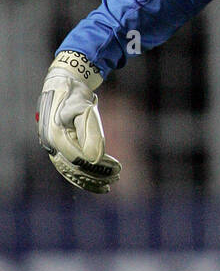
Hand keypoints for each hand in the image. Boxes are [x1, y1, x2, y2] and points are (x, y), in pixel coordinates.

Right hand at [37, 51, 120, 192]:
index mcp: (55, 135)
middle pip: (74, 168)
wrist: (64, 85)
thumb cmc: (76, 95)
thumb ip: (91, 133)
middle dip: (97, 176)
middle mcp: (50, 144)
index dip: (99, 167)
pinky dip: (82, 176)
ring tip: (108, 185)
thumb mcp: (86, 110)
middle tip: (117, 177)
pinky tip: (97, 181)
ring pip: (70, 171)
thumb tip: (95, 158)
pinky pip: (69, 167)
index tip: (117, 168)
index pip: (79, 159)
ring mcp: (52, 147)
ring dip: (90, 180)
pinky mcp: (57, 148)